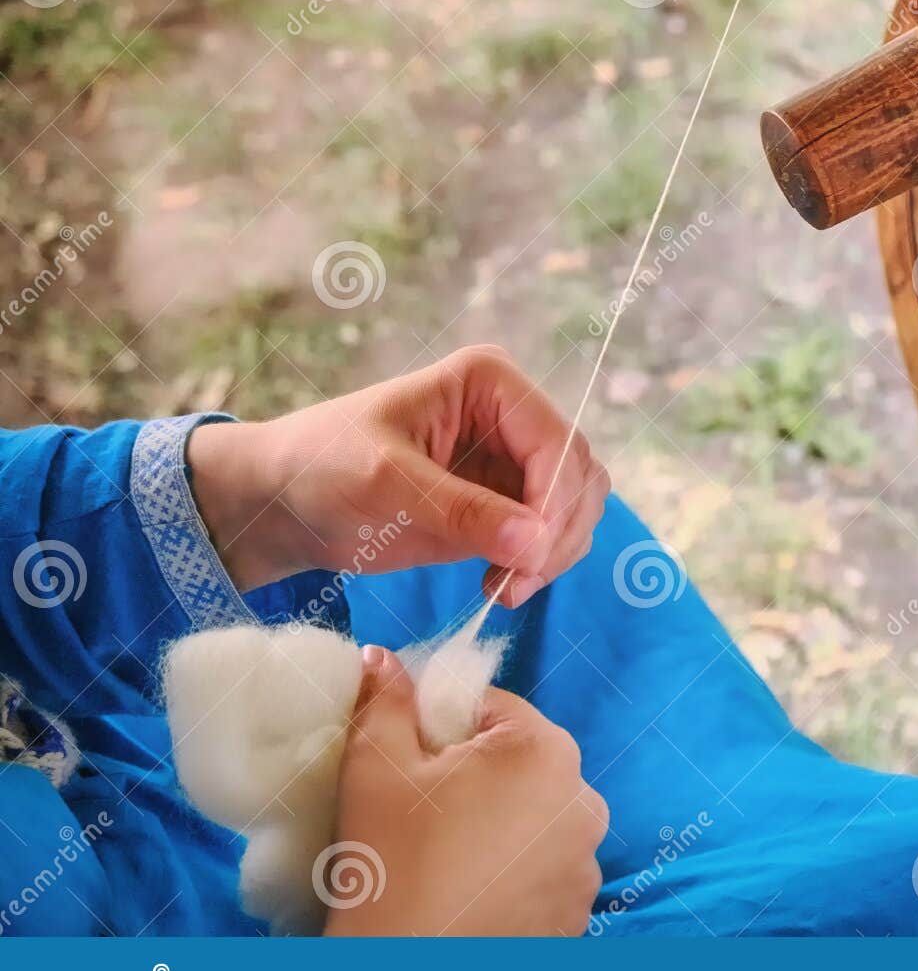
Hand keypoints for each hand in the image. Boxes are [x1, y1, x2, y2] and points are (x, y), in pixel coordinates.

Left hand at [188, 344, 609, 606]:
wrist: (285, 502)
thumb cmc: (322, 468)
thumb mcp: (387, 484)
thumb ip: (463, 510)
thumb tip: (536, 541)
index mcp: (491, 382)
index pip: (556, 442)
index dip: (555, 501)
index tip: (530, 557)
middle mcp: (513, 415)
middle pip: (579, 475)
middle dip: (559, 532)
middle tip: (517, 582)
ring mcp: (513, 460)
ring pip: (576, 507)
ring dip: (554, 554)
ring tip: (503, 588)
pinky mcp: (505, 503)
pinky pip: (551, 535)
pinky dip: (538, 565)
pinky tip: (496, 585)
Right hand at [323, 646, 606, 936]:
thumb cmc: (391, 865)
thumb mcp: (375, 769)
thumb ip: (385, 702)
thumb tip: (383, 657)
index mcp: (544, 750)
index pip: (491, 705)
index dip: (442, 723)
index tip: (409, 759)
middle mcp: (585, 800)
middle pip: (519, 760)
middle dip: (474, 773)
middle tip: (421, 810)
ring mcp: (587, 862)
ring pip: (534, 815)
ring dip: (498, 822)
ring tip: (443, 855)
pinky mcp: (579, 912)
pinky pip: (544, 868)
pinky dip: (513, 870)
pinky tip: (470, 888)